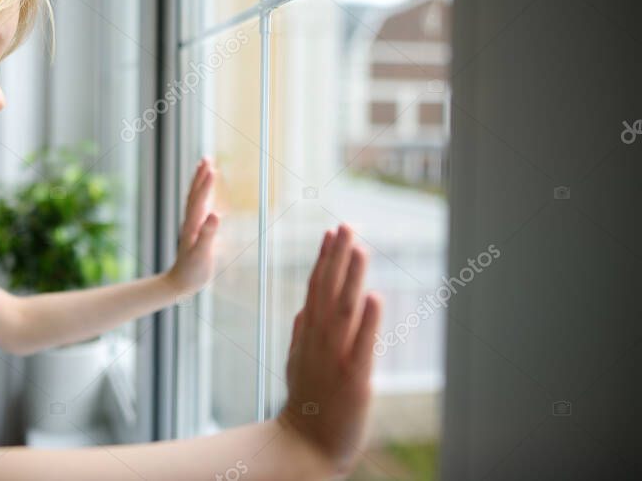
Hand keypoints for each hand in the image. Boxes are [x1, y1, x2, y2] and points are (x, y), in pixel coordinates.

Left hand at [165, 157, 219, 295]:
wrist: (180, 283)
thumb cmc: (192, 272)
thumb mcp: (202, 254)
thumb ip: (208, 235)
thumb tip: (214, 214)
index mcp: (193, 225)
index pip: (199, 200)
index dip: (205, 184)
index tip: (211, 168)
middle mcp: (191, 222)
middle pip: (195, 194)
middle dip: (201, 176)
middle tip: (207, 158)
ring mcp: (192, 225)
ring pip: (195, 199)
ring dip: (200, 182)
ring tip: (206, 167)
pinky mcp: (196, 230)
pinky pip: (199, 207)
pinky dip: (203, 195)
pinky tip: (208, 193)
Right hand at [277, 224, 381, 475]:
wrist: (306, 444)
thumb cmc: (306, 403)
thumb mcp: (298, 363)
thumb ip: (301, 335)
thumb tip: (303, 310)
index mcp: (309, 333)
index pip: (317, 287)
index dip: (324, 258)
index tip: (330, 231)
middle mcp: (320, 338)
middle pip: (329, 290)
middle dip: (338, 256)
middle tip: (346, 225)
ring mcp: (336, 356)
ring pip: (344, 309)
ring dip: (350, 277)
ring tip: (358, 248)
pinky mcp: (355, 376)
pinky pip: (363, 344)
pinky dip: (368, 320)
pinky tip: (373, 297)